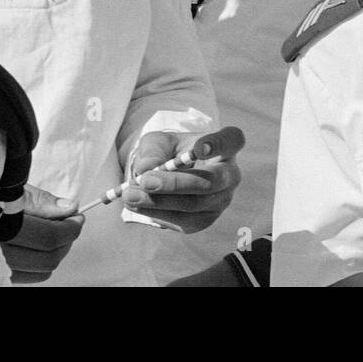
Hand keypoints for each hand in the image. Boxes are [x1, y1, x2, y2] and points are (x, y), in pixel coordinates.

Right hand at [1, 184, 84, 283]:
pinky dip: (39, 262)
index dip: (71, 227)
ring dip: (56, 252)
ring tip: (57, 232)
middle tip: (72, 222)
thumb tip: (70, 209)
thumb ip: (41, 202)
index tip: (78, 216)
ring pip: (40, 271)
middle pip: (49, 258)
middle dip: (67, 240)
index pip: (49, 238)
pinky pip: (26, 276)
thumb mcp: (8, 188)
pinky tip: (38, 244)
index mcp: (2, 228)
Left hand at [123, 126, 243, 232]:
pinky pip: (183, 221)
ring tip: (131, 195)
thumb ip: (152, 151)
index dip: (219, 144)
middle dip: (176, 183)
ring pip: (194, 204)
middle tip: (146, 180)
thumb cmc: (169, 152)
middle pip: (213, 181)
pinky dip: (158, 213)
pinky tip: (138, 204)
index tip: (199, 148)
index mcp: (225, 145)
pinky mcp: (205, 220)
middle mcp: (230, 174)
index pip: (232, 140)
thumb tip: (146, 169)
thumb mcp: (157, 142)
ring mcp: (221, 200)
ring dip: (160, 201)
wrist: (170, 176)